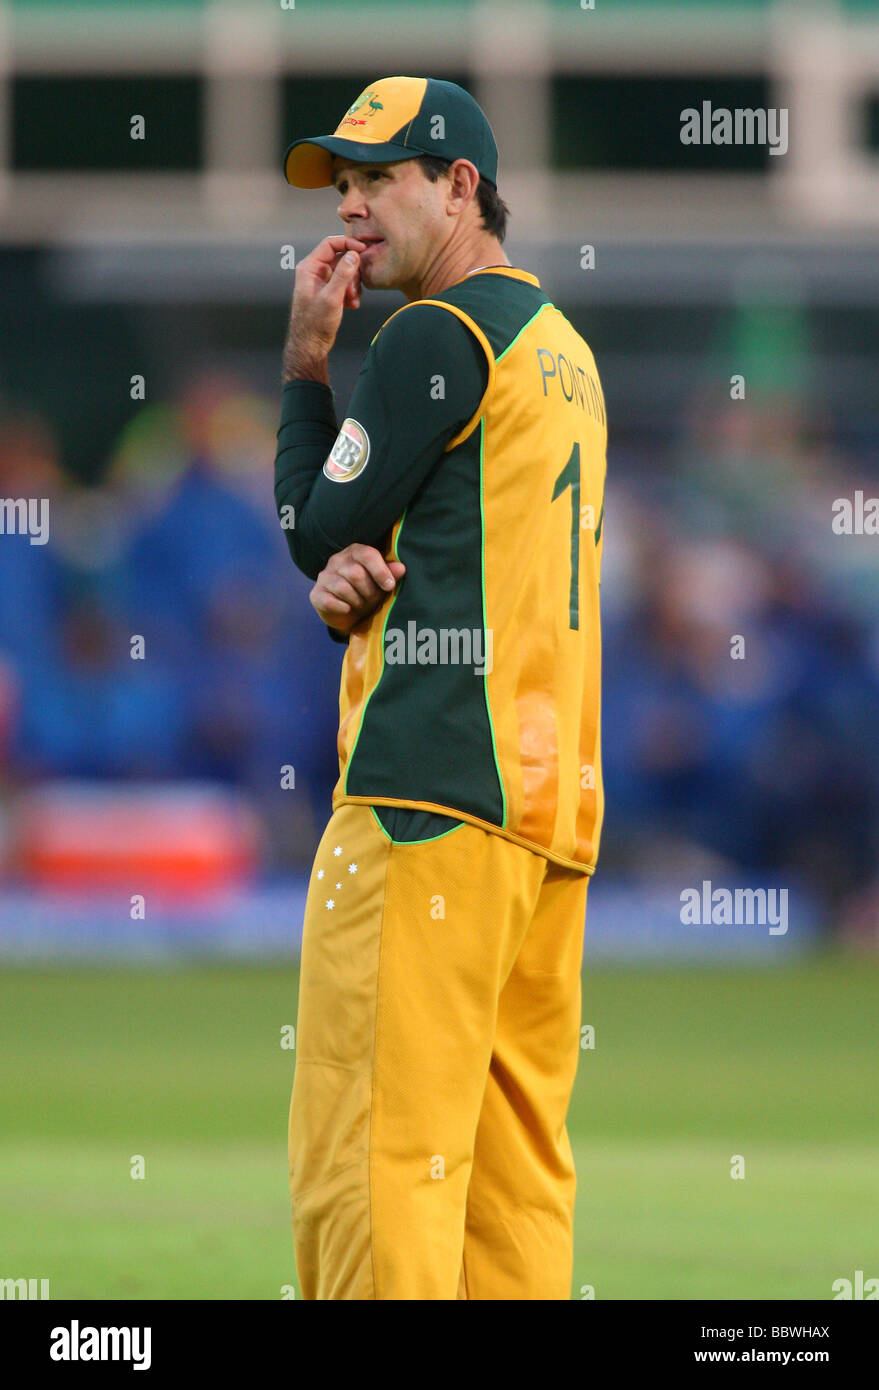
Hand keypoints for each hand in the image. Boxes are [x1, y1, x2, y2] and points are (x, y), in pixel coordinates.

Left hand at [285, 235, 366, 376]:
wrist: (310, 345)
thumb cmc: (314, 323)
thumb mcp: (331, 298)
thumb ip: (343, 275)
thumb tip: (354, 255)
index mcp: (309, 268)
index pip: (330, 244)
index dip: (348, 244)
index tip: (363, 250)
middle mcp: (314, 272)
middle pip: (340, 258)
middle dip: (352, 272)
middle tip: (356, 286)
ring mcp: (322, 282)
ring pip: (344, 273)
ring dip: (353, 285)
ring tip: (352, 299)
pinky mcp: (328, 293)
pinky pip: (344, 285)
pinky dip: (351, 293)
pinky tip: (352, 305)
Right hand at [309, 544, 405, 634]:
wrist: (348, 614)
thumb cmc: (367, 592)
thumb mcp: (381, 584)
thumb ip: (390, 574)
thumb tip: (401, 568)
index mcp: (355, 552)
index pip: (367, 554)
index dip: (380, 571)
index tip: (389, 586)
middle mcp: (337, 560)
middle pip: (355, 574)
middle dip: (369, 591)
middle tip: (372, 599)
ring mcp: (324, 576)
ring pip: (343, 588)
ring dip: (357, 601)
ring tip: (360, 604)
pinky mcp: (316, 594)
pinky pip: (330, 601)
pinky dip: (343, 608)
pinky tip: (347, 609)